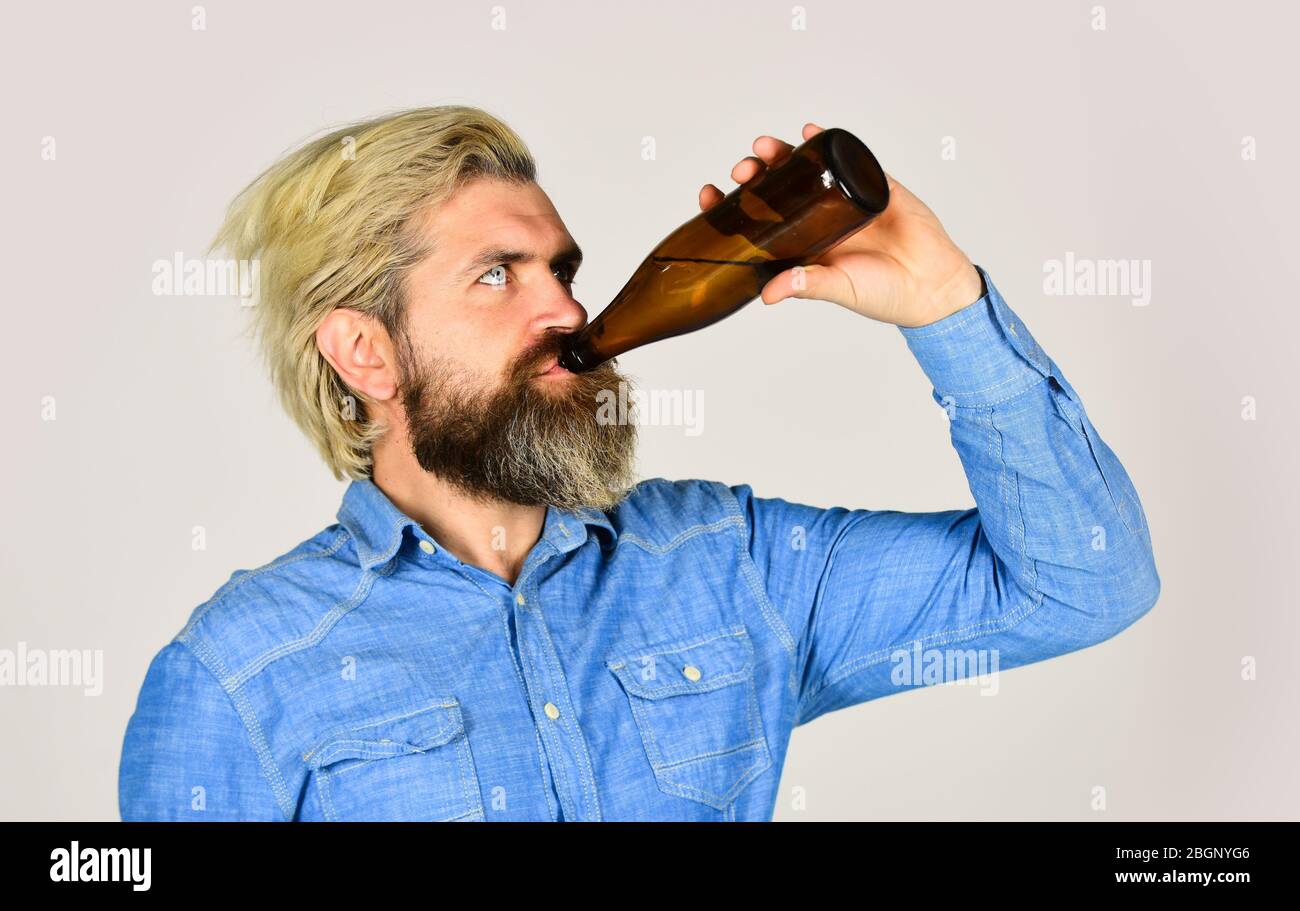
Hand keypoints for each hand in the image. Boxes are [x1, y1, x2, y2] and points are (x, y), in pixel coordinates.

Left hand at [698, 122, 984, 327]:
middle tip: (741, 172)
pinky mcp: (871, 184)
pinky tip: (810, 129)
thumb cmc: (883, 294)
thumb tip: (768, 294)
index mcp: (801, 245)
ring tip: (764, 148)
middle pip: (774, 189)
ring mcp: (842, 199)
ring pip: (804, 168)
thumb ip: (806, 286)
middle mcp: (816, 219)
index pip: (755, 222)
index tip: (709, 196)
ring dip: (781, 154)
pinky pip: (846, 157)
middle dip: (753, 176)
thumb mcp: (838, 289)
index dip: (730, 209)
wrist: (931, 284)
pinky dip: (827, 140)